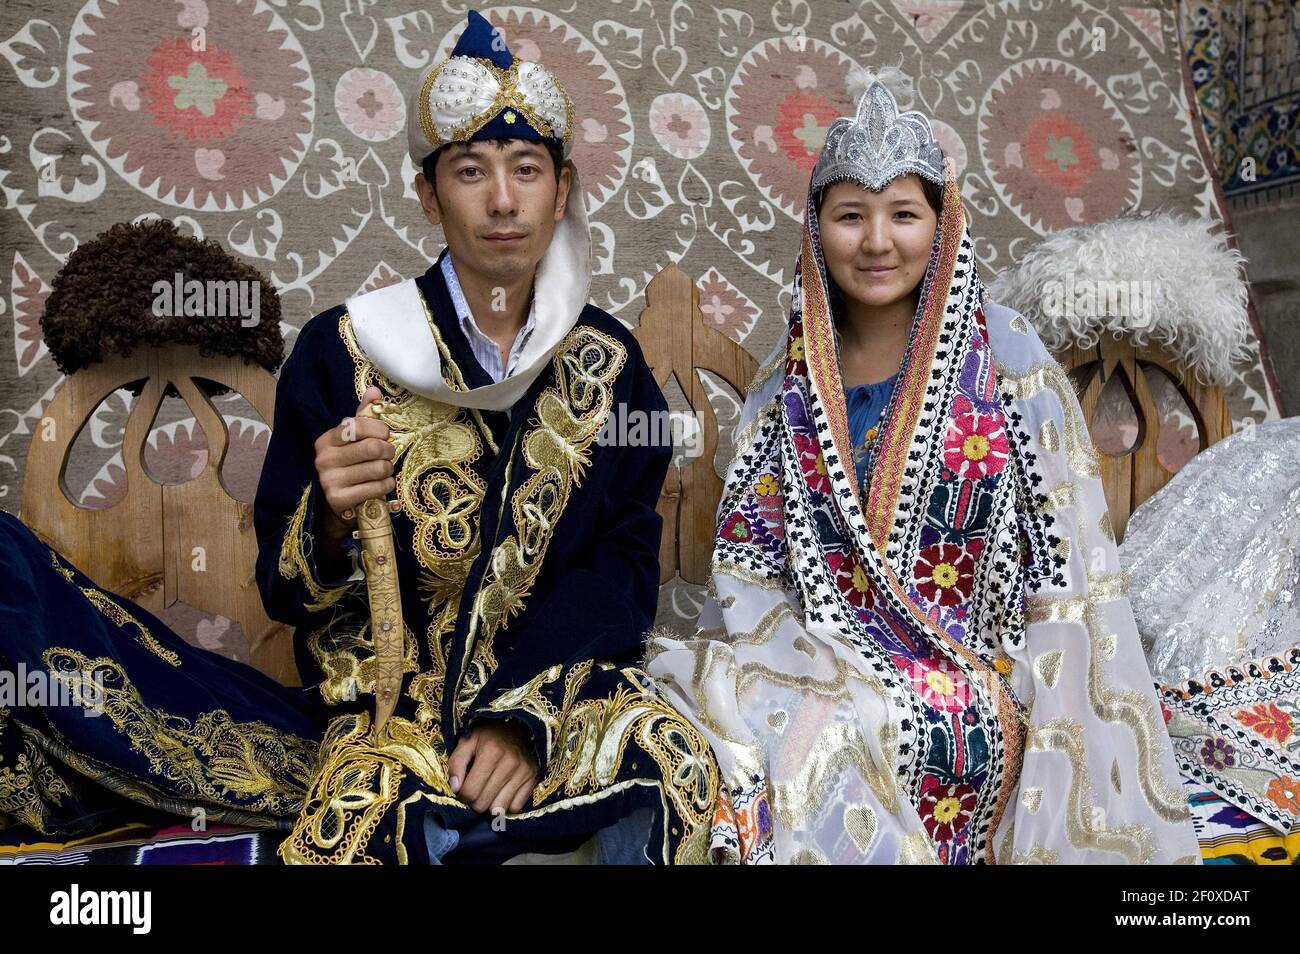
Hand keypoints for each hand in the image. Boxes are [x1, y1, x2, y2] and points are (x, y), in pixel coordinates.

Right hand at [314, 386, 394, 532]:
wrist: (337, 502)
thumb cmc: (350, 465)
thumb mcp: (354, 440)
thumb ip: (364, 415)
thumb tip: (375, 390)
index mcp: (327, 439)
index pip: (358, 425)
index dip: (380, 429)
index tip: (385, 435)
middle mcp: (324, 458)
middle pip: (372, 448)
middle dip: (388, 451)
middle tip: (389, 454)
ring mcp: (329, 480)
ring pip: (378, 469)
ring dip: (388, 470)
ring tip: (384, 471)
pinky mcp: (338, 499)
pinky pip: (376, 488)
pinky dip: (387, 486)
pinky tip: (383, 484)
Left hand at [448, 721, 538, 814]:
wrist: (520, 723)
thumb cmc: (489, 733)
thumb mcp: (468, 740)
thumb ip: (456, 763)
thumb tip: (455, 788)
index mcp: (490, 752)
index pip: (470, 791)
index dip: (462, 793)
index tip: (463, 786)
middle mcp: (509, 763)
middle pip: (483, 804)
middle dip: (474, 801)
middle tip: (475, 789)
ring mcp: (523, 772)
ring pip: (499, 809)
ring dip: (490, 805)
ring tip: (488, 792)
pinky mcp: (532, 778)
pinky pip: (516, 807)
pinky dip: (507, 804)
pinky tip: (503, 792)